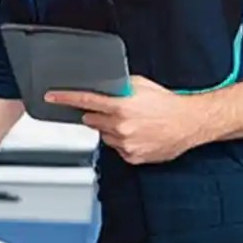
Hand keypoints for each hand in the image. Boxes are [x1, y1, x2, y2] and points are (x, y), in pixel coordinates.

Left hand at [45, 76, 204, 164]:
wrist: (190, 123)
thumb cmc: (168, 103)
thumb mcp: (141, 85)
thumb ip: (119, 85)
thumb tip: (104, 85)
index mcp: (121, 106)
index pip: (85, 101)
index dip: (65, 98)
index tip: (52, 97)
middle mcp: (121, 126)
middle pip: (91, 120)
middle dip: (98, 115)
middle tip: (115, 111)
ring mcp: (126, 143)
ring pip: (104, 135)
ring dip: (111, 129)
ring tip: (133, 123)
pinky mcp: (132, 156)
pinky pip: (117, 148)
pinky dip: (122, 141)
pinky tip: (138, 134)